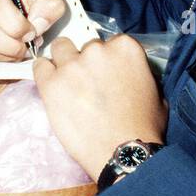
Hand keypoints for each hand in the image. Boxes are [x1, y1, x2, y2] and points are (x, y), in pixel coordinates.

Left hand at [32, 35, 166, 179]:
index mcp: (125, 47)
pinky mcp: (51, 83)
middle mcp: (97, 50)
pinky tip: (52, 87)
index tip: (107, 74)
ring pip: (61, 49)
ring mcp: (72, 65)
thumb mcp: (155, 92)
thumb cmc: (144, 127)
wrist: (123, 152)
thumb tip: (130, 74)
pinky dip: (44, 73)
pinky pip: (39, 66)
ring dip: (64, 63)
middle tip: (89, 85)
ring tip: (69, 84)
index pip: (110, 42)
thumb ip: (138, 73)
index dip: (108, 60)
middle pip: (86, 46)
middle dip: (87, 62)